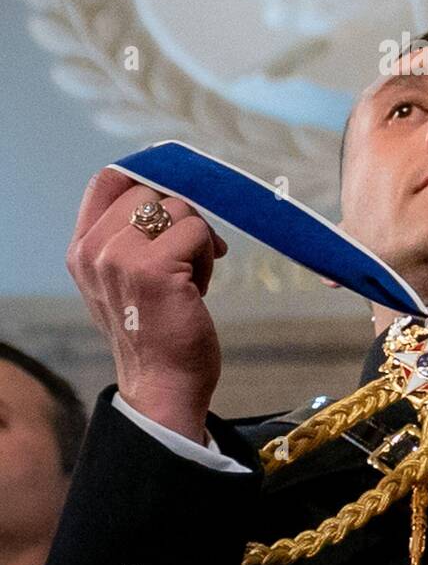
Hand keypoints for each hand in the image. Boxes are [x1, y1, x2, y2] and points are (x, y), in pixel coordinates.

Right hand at [66, 169, 228, 442]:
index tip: (173, 200)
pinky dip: (208, 256)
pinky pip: (198, 231)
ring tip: (188, 279)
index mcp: (82, 250)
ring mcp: (121, 257)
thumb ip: (130, 234)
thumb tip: (170, 189)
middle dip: (179, 216)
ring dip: (196, 240)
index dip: (148, 177)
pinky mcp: (156, 267)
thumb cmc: (155, 330)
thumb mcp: (124, 278)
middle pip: (150, 189)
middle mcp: (94, 250)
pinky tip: (197, 289)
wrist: (163, 387)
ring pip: (179, 208)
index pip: (108, 180)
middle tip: (186, 256)